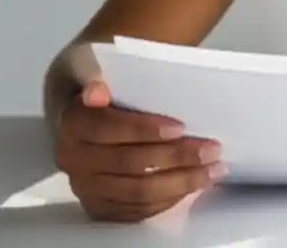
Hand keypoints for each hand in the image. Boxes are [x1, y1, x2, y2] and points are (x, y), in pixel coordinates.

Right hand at [54, 80, 225, 221]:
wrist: (87, 126)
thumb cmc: (111, 97)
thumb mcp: (109, 77)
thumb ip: (108, 77)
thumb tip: (97, 90)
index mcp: (73, 122)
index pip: (107, 128)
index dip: (144, 129)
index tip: (180, 128)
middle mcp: (73, 158)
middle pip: (128, 163)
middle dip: (175, 157)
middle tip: (212, 149)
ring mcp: (86, 188)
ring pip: (137, 191)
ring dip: (181, 181)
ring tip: (214, 169)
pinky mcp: (101, 207)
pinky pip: (139, 210)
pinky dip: (170, 199)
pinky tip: (195, 185)